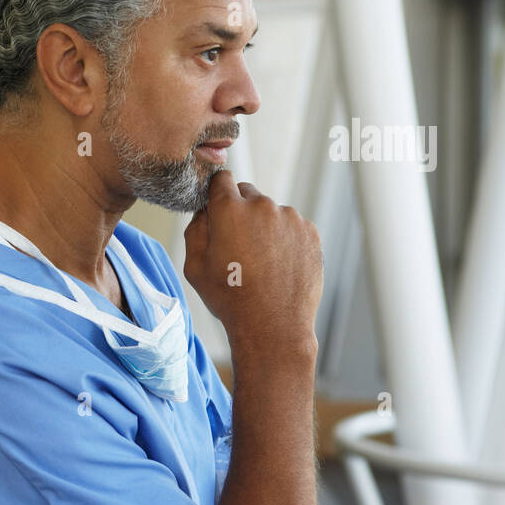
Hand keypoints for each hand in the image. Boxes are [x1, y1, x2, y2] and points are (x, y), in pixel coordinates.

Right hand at [183, 170, 322, 355]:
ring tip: (260, 262)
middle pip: (247, 194)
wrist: (273, 325)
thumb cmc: (230, 298)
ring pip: (271, 212)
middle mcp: (262, 206)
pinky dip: (284, 239)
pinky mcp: (310, 232)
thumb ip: (195, 229)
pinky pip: (291, 226)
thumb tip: (205, 211)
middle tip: (237, 245)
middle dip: (240, 212)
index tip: (217, 211)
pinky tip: (278, 266)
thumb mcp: (194, 266)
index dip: (217, 194)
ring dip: (264, 227)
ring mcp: (290, 218)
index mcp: (230, 210)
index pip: (221, 179)